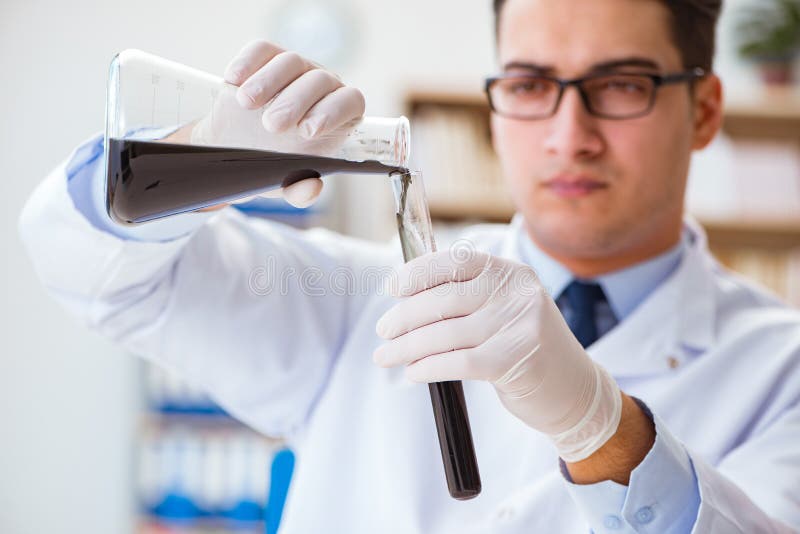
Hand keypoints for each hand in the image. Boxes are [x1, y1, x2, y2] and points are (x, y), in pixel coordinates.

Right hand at [192, 40, 365, 207]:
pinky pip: (262, 49)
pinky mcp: (265, 57)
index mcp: (337, 116)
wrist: (236, 150)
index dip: (333, 112)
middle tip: (272, 126)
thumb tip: (312, 188)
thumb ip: (301, 191)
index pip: (350, 102)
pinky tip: (234, 81)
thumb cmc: (271, 163)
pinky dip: (248, 61)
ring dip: (268, 81)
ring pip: (290, 61)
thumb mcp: (285, 183)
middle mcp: (321, 87)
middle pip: (319, 81)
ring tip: (247, 104)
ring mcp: (294, 69)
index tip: (307, 131)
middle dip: (295, 102)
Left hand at [373, 249, 622, 461]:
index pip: (457, 261)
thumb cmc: (526, 348)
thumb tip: (406, 295)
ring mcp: (519, 325)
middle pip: (444, 299)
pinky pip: (457, 361)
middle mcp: (516, 294)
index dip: (419, 272)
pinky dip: (428, 367)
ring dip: (407, 346)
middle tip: (383, 331)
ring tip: (386, 355)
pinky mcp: (515, 360)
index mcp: (511, 273)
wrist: (574, 391)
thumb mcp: (504, 309)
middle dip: (404, 316)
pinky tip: (413, 372)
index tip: (392, 288)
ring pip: (445, 333)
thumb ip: (467, 297)